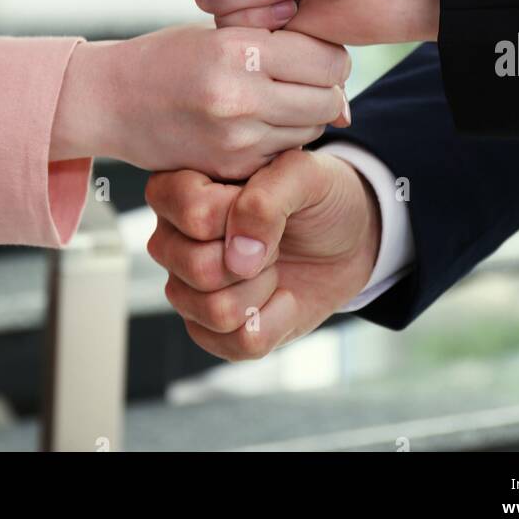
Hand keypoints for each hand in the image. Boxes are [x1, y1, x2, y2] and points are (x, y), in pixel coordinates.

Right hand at [50, 25, 350, 179]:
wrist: (110, 100)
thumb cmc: (169, 57)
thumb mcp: (221, 35)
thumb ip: (281, 52)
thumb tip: (342, 92)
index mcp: (239, 50)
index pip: (328, 60)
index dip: (330, 59)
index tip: (317, 58)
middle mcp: (240, 96)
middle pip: (326, 99)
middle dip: (325, 90)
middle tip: (302, 82)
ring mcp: (235, 138)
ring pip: (310, 130)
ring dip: (303, 118)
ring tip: (273, 101)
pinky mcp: (229, 167)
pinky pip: (282, 154)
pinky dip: (279, 141)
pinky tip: (254, 124)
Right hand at [146, 149, 379, 359]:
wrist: (346, 239)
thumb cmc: (316, 196)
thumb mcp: (303, 174)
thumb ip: (265, 201)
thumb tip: (237, 259)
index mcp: (179, 186)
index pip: (193, 213)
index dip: (240, 215)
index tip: (266, 202)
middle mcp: (172, 238)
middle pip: (197, 267)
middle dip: (257, 256)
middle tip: (274, 238)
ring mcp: (186, 286)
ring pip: (214, 311)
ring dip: (263, 289)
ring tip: (274, 265)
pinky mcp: (208, 329)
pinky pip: (235, 344)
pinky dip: (275, 322)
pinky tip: (281, 297)